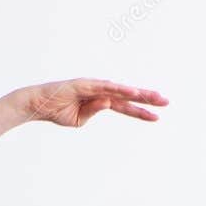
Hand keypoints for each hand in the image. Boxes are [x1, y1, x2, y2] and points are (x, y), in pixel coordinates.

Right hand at [12, 77, 167, 128]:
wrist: (38, 105)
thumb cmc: (56, 112)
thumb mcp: (78, 120)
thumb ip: (93, 113)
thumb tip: (107, 104)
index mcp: (100, 101)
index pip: (124, 107)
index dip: (140, 111)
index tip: (156, 117)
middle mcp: (100, 91)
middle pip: (128, 96)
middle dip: (147, 99)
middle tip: (166, 102)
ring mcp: (94, 86)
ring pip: (121, 90)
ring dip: (138, 94)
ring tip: (155, 98)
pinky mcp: (85, 84)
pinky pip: (106, 88)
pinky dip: (120, 90)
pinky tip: (133, 93)